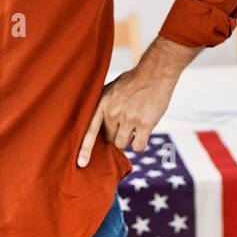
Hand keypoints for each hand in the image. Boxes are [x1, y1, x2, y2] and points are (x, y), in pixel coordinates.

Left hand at [77, 36, 201, 166]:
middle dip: (116, 135)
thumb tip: (99, 127)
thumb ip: (104, 107)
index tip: (81, 163)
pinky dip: (140, 144)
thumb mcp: (111, 89)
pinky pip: (138, 147)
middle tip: (126, 122)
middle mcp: (114, 112)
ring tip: (135, 125)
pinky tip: (143, 133)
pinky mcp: (145, 124)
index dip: (85, 148)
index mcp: (103, 103)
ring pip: (122, 144)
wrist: (155, 73)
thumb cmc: (133, 81)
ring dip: (128, 140)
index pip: (90, 129)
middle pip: (109, 139)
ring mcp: (129, 119)